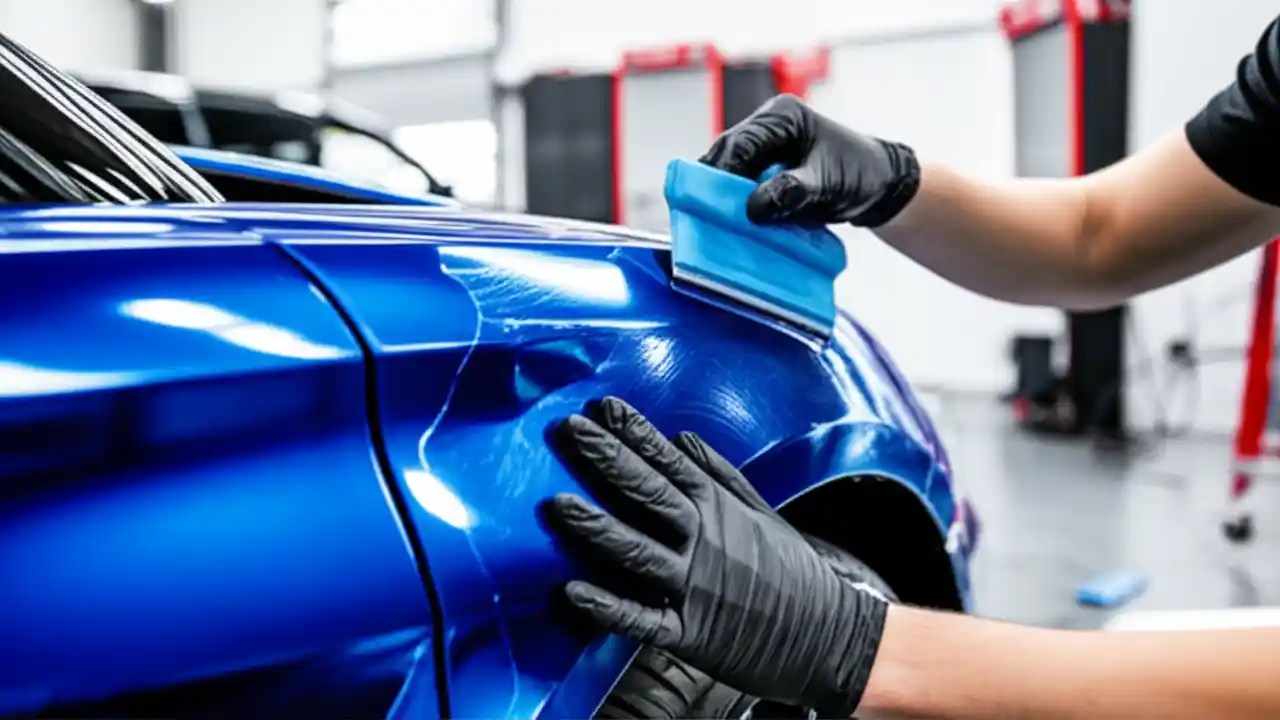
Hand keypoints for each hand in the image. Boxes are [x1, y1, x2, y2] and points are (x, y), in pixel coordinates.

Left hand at [547, 397, 887, 715]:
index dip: (634, 433)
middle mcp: (703, 541)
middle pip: (647, 494)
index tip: (602, 407)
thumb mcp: (762, 513)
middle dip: (607, 460)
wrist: (829, 638)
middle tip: (571, 431)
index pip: (669, 461)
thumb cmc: (793, 574)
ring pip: (636, 551)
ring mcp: (693, 587)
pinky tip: (573, 591)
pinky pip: (639, 618)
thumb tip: (682, 438)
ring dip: (596, 527)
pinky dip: (606, 606)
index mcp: (719, 508)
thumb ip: (720, 475)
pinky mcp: (687, 633)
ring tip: (558, 505)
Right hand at [699, 93, 920, 226]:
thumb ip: (792, 191)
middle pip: (728, 156)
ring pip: (730, 171)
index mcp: (782, 116)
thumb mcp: (828, 183)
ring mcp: (764, 148)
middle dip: (718, 186)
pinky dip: (738, 204)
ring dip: (726, 197)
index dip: (722, 173)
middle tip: (710, 218)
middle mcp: (767, 127)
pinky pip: (742, 185)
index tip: (712, 203)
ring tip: (719, 223)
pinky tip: (735, 223)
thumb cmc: (859, 175)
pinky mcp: (765, 169)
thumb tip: (754, 206)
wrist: (880, 187)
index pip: (739, 142)